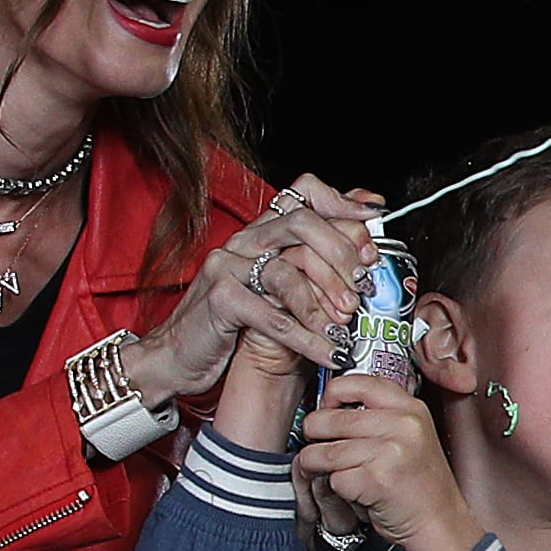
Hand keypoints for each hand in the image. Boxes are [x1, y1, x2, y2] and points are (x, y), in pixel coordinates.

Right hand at [140, 176, 385, 406]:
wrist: (177, 357)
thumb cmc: (233, 324)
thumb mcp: (277, 291)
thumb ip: (312, 266)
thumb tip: (363, 240)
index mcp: (259, 233)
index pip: (302, 193)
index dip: (342, 202)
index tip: (373, 219)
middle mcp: (243, 242)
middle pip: (301, 223)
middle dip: (341, 252)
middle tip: (363, 284)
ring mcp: (227, 268)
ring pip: (288, 272)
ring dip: (324, 302)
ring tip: (346, 326)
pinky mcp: (220, 300)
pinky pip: (274, 317)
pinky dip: (307, 338)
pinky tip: (328, 351)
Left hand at [291, 376, 477, 550]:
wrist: (440, 523)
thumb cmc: (421, 486)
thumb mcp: (411, 437)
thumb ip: (380, 417)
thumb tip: (331, 406)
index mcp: (411, 409)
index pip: (357, 382)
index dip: (332, 394)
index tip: (327, 409)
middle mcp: (403, 424)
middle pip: (329, 419)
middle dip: (315, 437)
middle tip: (321, 448)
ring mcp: (391, 451)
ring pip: (324, 451)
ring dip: (317, 467)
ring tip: (331, 473)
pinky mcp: (376, 479)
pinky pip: (333, 479)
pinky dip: (335, 490)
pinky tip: (352, 492)